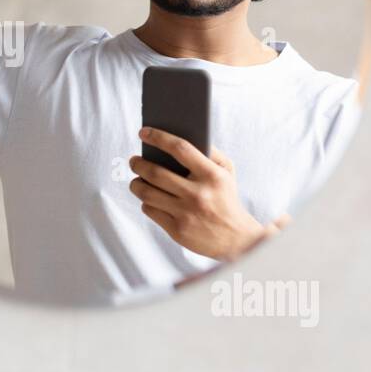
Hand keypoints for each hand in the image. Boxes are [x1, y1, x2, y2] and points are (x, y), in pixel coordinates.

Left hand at [129, 127, 287, 260]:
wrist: (236, 239)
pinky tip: (149, 198)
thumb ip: (209, 152)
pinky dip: (146, 202)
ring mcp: (186, 213)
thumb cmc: (226, 199)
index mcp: (212, 176)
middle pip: (155, 172)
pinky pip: (150, 210)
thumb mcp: (226, 172)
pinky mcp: (177, 230)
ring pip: (146, 193)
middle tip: (134, 160)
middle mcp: (198, 194)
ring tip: (136, 179)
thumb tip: (178, 138)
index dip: (159, 137)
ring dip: (136, 183)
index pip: (180, 149)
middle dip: (138, 164)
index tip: (144, 132)